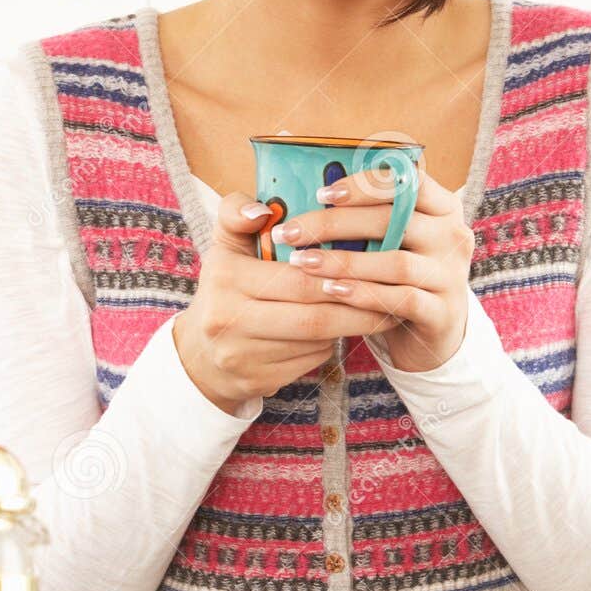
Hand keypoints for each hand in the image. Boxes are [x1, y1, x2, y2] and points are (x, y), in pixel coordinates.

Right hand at [172, 190, 412, 413]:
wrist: (201, 352)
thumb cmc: (225, 289)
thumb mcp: (225, 246)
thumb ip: (237, 213)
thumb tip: (262, 209)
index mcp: (225, 278)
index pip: (297, 279)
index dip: (339, 276)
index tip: (374, 269)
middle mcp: (228, 320)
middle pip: (312, 318)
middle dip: (357, 309)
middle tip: (389, 298)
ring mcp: (241, 356)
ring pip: (315, 343)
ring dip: (348, 328)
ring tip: (377, 313)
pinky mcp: (255, 381)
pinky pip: (308, 362)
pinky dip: (329, 346)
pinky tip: (341, 333)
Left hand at [273, 167, 474, 372]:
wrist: (433, 330)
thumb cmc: (399, 275)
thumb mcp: (392, 239)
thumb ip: (365, 215)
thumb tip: (306, 197)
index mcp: (442, 207)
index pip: (408, 181)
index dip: (364, 185)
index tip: (321, 194)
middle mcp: (452, 236)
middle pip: (394, 220)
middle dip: (336, 224)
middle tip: (291, 232)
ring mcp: (451, 275)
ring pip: (397, 262)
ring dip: (345, 262)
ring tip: (303, 262)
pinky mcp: (442, 311)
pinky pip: (401, 299)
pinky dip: (364, 294)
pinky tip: (331, 291)